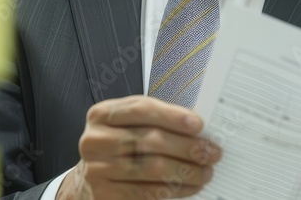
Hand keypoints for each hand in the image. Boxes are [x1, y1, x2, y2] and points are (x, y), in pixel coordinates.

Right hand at [56, 95, 220, 199]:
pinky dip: (173, 190)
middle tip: (211, 152)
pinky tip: (189, 187)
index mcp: (101, 114)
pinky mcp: (105, 194)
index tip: (198, 124)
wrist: (89, 181)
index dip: (171, 116)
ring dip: (185, 171)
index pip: (140, 109)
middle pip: (148, 140)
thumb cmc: (117, 148)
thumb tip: (196, 127)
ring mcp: (97, 169)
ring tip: (205, 171)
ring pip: (151, 168)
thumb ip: (153, 121)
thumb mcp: (127, 126)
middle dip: (186, 146)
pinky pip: (146, 192)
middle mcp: (95, 139)